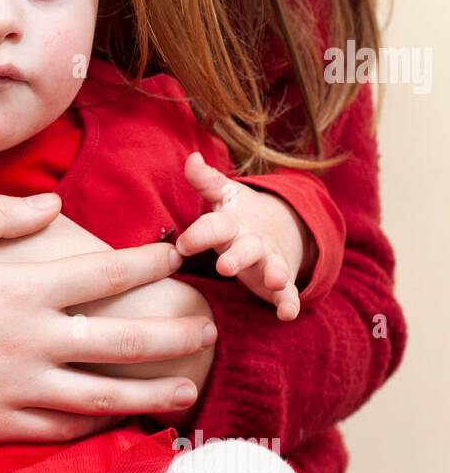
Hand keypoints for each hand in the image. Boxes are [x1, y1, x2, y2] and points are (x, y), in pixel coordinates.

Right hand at [0, 191, 214, 443]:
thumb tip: (54, 205)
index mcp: (19, 289)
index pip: (106, 273)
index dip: (149, 263)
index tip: (177, 256)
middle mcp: (30, 343)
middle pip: (124, 341)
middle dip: (173, 334)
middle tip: (206, 329)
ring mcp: (17, 390)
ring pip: (105, 397)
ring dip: (152, 393)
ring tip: (187, 390)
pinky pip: (62, 430)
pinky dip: (98, 426)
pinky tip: (121, 422)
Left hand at [175, 152, 314, 320]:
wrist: (277, 224)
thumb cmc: (235, 214)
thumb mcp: (222, 195)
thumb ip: (205, 180)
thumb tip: (191, 158)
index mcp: (230, 222)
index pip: (214, 225)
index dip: (199, 234)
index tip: (182, 246)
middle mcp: (250, 240)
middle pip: (245, 247)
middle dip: (237, 256)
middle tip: (224, 267)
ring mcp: (268, 260)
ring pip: (273, 267)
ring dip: (275, 274)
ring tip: (275, 281)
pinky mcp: (280, 281)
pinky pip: (287, 293)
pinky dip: (290, 303)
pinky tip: (288, 314)